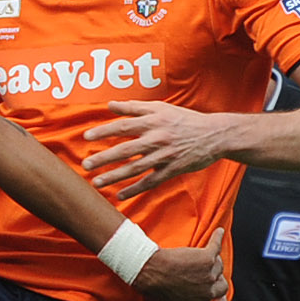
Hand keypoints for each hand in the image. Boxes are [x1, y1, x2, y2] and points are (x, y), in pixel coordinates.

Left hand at [82, 102, 225, 197]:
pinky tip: (120, 195)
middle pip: (125, 149)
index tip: (86, 137)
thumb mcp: (161, 108)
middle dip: (104, 158)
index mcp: (153, 121)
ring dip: (114, 176)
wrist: (214, 135)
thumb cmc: (185, 120)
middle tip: (85, 165)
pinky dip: (135, 189)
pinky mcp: (172, 170)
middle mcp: (157, 138)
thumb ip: (135, 107)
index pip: (123, 126)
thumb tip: (110, 105)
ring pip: (135, 168)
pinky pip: (150, 182)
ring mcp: (165, 156)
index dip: (103, 131)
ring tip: (96, 183)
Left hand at [132, 231, 228, 300]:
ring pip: (219, 266)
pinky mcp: (207, 258)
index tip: (219, 297)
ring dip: (213, 261)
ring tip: (203, 255)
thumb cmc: (154, 290)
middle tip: (209, 273)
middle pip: (222, 286)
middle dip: (217, 280)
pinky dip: (217, 238)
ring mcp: (209, 275)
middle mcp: (207, 293)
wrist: (150, 272)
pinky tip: (217, 233)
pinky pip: (216, 246)